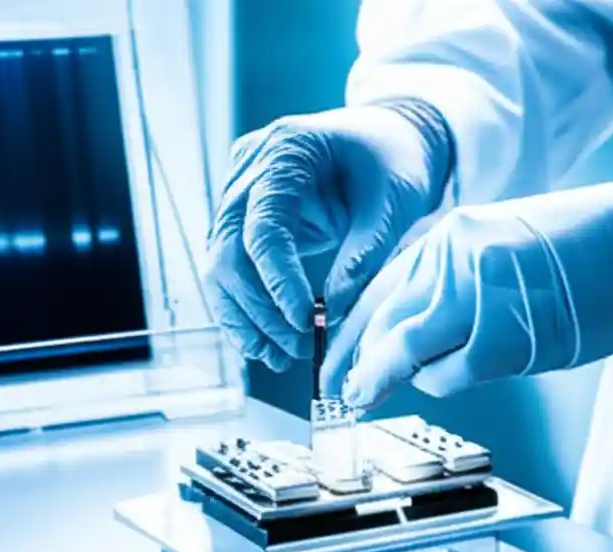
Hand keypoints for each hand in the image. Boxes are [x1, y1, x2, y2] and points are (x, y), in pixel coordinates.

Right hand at [203, 101, 452, 370]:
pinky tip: (265, 343)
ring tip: (278, 356)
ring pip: (219, 267)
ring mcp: (236, 195)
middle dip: (259, 309)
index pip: (263, 227)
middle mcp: (246, 172)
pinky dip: (245, 308)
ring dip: (246, 318)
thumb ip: (363, 257)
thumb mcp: (393, 203)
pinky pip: (230, 270)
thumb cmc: (394, 160)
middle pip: (228, 252)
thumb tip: (330, 316)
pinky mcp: (240, 219)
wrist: (387, 134)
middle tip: (296, 347)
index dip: (277, 281)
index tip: (305, 321)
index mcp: (284, 152)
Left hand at [334, 171, 612, 408]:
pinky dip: (441, 383)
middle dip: (354, 360)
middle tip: (338, 390)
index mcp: (450, 234)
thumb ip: (455, 285)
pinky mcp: (505, 328)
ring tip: (363, 397)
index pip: (380, 286)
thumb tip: (412, 336)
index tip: (331, 356)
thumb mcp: (502, 251)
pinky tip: (439, 383)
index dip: (349, 329)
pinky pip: (451, 372)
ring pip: (406, 346)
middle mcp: (454, 253)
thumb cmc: (592, 250)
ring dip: (382, 377)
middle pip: (383, 318)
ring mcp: (478, 289)